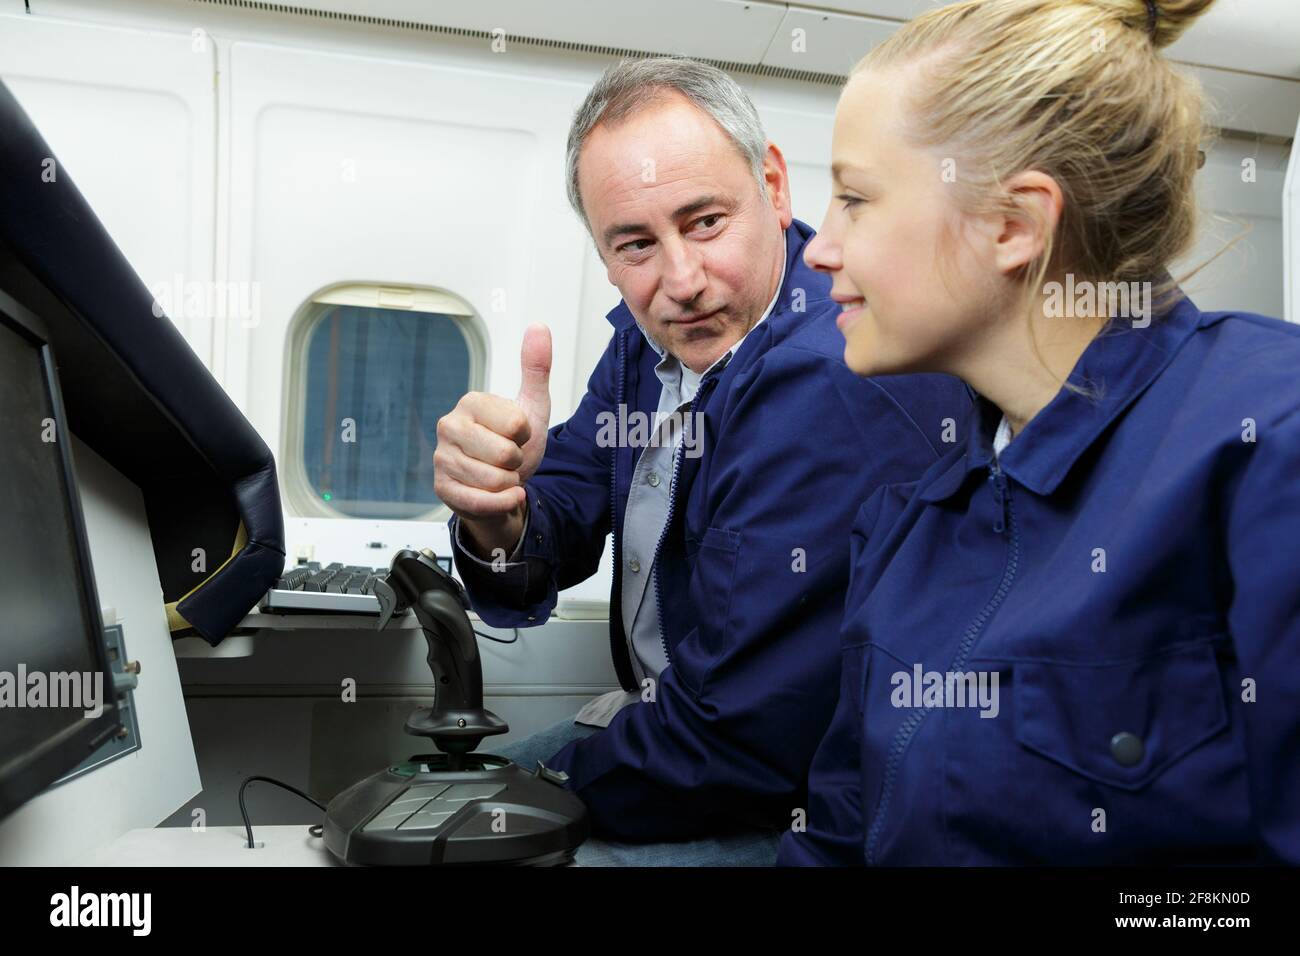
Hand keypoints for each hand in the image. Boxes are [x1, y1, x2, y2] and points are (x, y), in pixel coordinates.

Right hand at [434, 324, 550, 554]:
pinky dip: (502, 503)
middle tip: (508, 459)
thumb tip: (539, 326)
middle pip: (505, 454)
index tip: (516, 436)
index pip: (517, 425)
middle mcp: (449, 426)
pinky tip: (502, 494)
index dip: (526, 436)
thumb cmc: (514, 445)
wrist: (503, 486)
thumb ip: (536, 368)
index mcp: (471, 402)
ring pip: (495, 480)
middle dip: (517, 462)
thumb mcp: (532, 406)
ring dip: (509, 483)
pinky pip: (483, 502)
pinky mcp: (442, 488)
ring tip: (500, 474)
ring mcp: (442, 458)